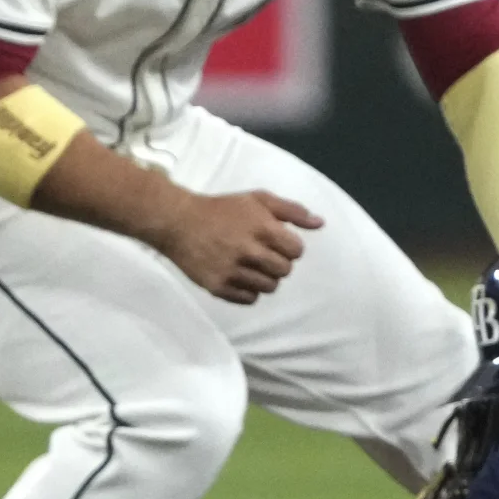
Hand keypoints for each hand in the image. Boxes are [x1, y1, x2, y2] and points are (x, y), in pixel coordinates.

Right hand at [152, 189, 323, 302]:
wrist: (178, 222)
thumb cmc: (222, 209)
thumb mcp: (258, 199)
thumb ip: (292, 211)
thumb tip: (320, 224)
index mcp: (262, 227)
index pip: (297, 251)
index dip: (290, 247)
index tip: (277, 242)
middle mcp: (248, 251)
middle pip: (284, 271)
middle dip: (278, 262)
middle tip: (261, 253)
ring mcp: (232, 271)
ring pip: (269, 288)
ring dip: (265, 278)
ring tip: (250, 265)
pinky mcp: (218, 287)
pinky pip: (249, 299)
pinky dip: (248, 290)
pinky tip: (238, 275)